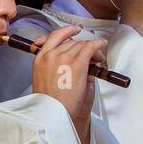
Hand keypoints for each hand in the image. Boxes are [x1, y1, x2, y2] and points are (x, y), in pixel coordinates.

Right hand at [30, 25, 106, 143]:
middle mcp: (51, 55)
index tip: (72, 31)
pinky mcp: (78, 64)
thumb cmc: (49, 102)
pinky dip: (98, 44)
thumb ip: (53, 65)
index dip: (66, 31)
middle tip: (91, 55)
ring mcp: (64, 58)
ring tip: (97, 58)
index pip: (53, 37)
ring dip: (91, 49)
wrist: (52, 112)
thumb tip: (71, 57)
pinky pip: (90, 47)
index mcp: (40, 58)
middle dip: (82, 45)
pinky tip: (102, 45)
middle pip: (71, 41)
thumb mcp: (43, 79)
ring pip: (81, 45)